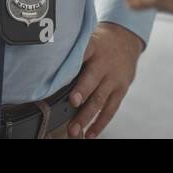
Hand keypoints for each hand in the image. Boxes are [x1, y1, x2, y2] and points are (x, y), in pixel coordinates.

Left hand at [66, 22, 142, 138]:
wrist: (127, 40)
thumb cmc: (99, 43)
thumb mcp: (87, 38)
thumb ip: (72, 51)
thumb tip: (45, 65)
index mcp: (93, 47)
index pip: (82, 52)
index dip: (73, 63)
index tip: (63, 75)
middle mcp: (104, 63)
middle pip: (92, 79)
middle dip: (82, 92)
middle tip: (72, 103)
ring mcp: (114, 78)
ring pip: (100, 99)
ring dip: (87, 116)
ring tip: (75, 130)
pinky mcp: (121, 90)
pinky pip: (111, 109)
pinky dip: (100, 123)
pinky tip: (90, 134)